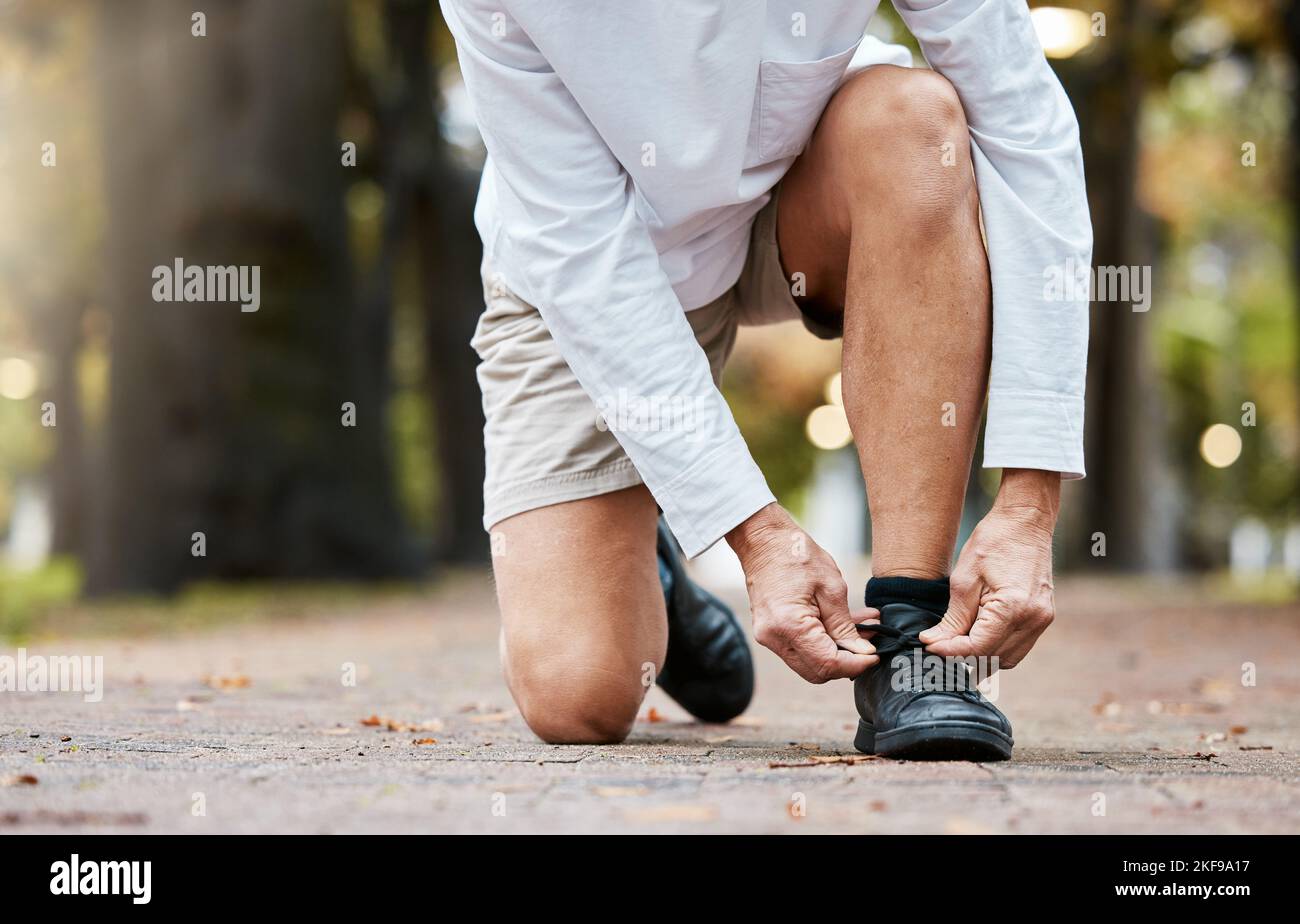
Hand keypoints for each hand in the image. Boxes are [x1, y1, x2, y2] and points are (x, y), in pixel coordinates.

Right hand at [727, 503, 877, 682]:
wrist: (763, 540)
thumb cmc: (796, 554)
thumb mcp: (831, 587)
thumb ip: (845, 625)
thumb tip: (861, 652)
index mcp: (789, 625)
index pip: (827, 664)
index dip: (856, 664)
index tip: (875, 655)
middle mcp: (774, 638)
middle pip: (817, 671)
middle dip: (847, 663)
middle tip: (870, 644)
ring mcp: (769, 637)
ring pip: (809, 663)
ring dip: (837, 652)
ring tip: (863, 629)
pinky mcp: (771, 632)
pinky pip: (801, 648)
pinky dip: (824, 643)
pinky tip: (845, 625)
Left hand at [919, 469, 1058, 668]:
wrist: (1026, 520)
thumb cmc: (993, 542)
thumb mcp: (964, 580)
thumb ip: (953, 618)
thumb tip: (933, 643)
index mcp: (1013, 608)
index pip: (977, 647)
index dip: (949, 651)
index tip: (928, 646)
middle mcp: (1034, 620)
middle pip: (993, 658)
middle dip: (963, 656)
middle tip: (938, 645)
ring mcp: (1042, 620)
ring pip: (1008, 659)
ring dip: (982, 657)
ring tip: (956, 643)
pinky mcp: (1043, 617)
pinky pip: (1018, 647)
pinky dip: (997, 649)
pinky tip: (978, 637)